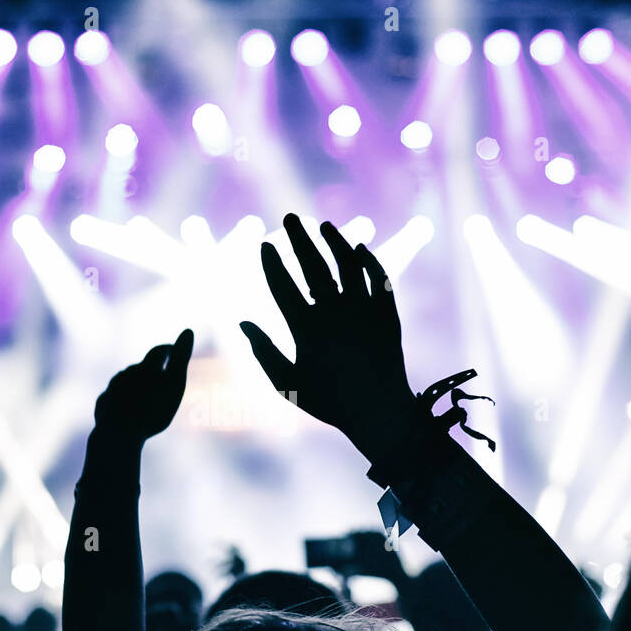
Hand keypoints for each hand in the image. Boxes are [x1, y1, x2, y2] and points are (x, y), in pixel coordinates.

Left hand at [93, 329, 193, 444]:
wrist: (119, 432)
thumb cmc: (153, 408)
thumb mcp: (174, 383)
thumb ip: (180, 358)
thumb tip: (188, 330)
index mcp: (145, 367)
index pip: (158, 351)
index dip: (168, 350)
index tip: (173, 350)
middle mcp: (126, 374)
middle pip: (140, 367)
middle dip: (150, 369)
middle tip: (159, 374)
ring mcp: (112, 389)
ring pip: (124, 381)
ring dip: (133, 383)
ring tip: (141, 393)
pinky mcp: (103, 405)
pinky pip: (113, 398)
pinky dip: (120, 400)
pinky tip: (123, 408)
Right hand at [240, 214, 415, 462]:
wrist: (380, 413)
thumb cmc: (329, 403)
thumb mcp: (288, 385)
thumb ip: (263, 353)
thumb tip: (242, 323)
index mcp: (307, 330)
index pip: (283, 286)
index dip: (271, 263)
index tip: (264, 244)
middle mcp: (336, 314)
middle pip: (314, 266)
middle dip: (299, 239)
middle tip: (290, 218)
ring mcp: (364, 311)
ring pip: (349, 266)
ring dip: (335, 242)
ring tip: (324, 226)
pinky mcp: (387, 314)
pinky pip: (378, 279)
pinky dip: (368, 261)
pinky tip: (359, 249)